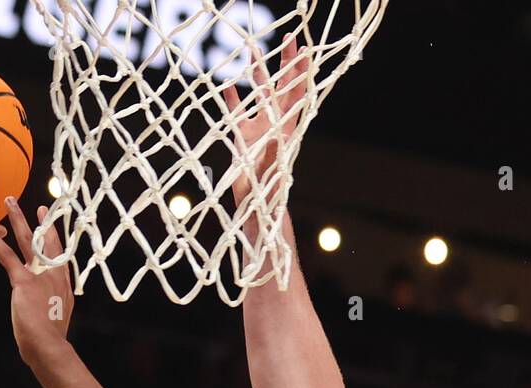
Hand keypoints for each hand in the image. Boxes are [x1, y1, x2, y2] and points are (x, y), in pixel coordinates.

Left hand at [0, 196, 74, 362]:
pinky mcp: (24, 280)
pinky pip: (7, 256)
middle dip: (43, 222)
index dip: (56, 238)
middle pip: (48, 241)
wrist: (49, 345)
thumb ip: (53, 303)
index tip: (52, 224)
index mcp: (63, 283)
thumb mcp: (57, 316)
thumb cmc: (51, 337)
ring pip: (29, 240)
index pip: (60, 254)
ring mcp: (40, 275)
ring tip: (9, 201)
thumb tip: (47, 304)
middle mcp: (55, 274)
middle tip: (39, 207)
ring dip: (17, 219)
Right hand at [223, 36, 312, 209]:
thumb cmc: (270, 191)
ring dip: (257, 73)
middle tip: (288, 39)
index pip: (296, 94)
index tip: (303, 51)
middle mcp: (274, 123)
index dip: (300, 73)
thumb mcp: (273, 172)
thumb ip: (274, 153)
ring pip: (258, 94)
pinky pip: (236, 112)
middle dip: (285, 63)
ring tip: (253, 50)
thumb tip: (276, 137)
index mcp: (286, 128)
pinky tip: (227, 84)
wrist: (257, 206)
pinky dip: (232, 98)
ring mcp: (258, 128)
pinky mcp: (242, 137)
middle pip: (282, 86)